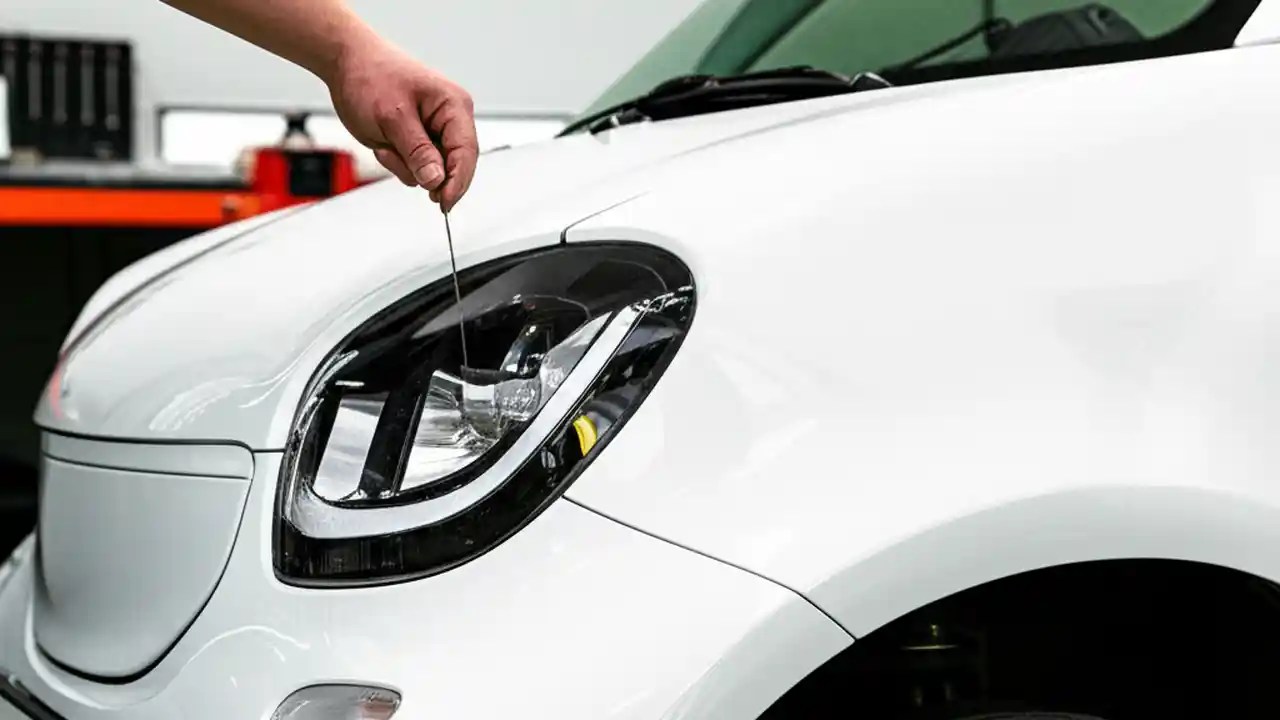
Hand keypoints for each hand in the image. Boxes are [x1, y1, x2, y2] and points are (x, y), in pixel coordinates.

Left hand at [326, 34, 477, 210]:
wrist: (347, 63)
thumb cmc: (369, 77)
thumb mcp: (391, 118)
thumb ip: (417, 151)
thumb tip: (437, 179)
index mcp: (453, 105)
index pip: (467, 152)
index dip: (457, 181)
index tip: (443, 202)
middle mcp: (450, 118)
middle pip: (454, 165)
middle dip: (423, 170)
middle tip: (394, 157)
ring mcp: (435, 131)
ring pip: (432, 170)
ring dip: (404, 165)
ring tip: (383, 142)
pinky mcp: (420, 140)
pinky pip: (416, 167)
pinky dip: (397, 162)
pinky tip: (383, 143)